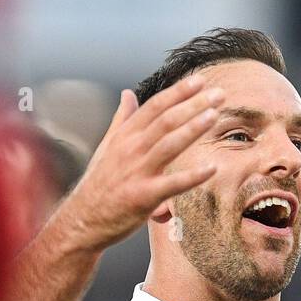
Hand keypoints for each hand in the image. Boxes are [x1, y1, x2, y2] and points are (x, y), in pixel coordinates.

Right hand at [59, 76, 223, 250]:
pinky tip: (212, 168)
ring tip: (214, 115)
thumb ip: (122, 119)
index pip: (155, 107)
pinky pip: (172, 184)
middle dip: (193, 104)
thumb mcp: (108, 146)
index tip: (199, 80)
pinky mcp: (143, 196)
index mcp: (125, 136)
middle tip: (218, 93)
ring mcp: (137, 172)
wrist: (82, 220)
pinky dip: (192, 176)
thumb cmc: (99, 184)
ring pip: (168, 144)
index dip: (178, 92)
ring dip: (192, 128)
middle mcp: (131, 149)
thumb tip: (127, 93)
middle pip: (166, 120)